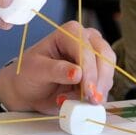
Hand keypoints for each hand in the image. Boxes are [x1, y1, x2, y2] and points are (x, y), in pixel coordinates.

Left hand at [0, 20, 116, 112]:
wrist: (28, 89)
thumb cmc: (28, 74)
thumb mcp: (37, 70)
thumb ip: (56, 70)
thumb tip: (77, 73)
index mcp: (70, 32)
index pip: (86, 49)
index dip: (89, 70)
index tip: (88, 90)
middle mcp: (86, 40)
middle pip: (105, 57)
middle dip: (100, 81)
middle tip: (92, 100)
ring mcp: (94, 56)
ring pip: (108, 72)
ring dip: (97, 90)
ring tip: (76, 102)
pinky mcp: (97, 73)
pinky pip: (105, 85)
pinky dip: (96, 96)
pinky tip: (79, 102)